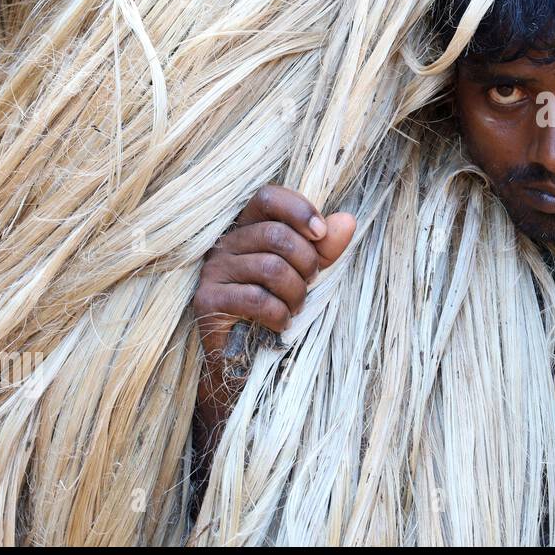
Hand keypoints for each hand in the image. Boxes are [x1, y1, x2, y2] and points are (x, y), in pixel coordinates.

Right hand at [192, 183, 356, 360]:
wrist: (245, 356)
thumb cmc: (278, 305)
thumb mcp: (307, 271)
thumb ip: (326, 246)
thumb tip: (347, 221)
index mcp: (248, 228)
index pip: (268, 197)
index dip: (299, 209)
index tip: (321, 233)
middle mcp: (225, 244)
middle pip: (275, 235)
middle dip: (306, 262)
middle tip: (310, 282)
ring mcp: (213, 271)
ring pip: (270, 268)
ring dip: (296, 292)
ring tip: (296, 306)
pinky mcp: (207, 301)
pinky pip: (258, 300)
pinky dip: (280, 314)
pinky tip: (281, 322)